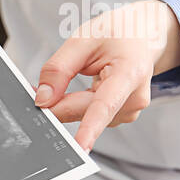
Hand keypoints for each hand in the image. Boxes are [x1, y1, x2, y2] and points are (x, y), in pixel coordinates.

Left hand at [34, 0, 179, 152]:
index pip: (105, 106)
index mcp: (130, 73)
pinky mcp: (121, 115)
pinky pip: (88, 115)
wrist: (143, 34)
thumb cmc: (117, 33)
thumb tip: (43, 101)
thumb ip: (58, 70)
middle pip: (85, 111)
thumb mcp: (82, 40)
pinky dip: (75, 105)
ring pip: (84, 115)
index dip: (89, 129)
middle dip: (57, 104)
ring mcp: (130, 110)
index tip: (79, 147)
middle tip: (36, 90)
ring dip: (67, 102)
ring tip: (73, 75)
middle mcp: (135, 97)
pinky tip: (77, 90)